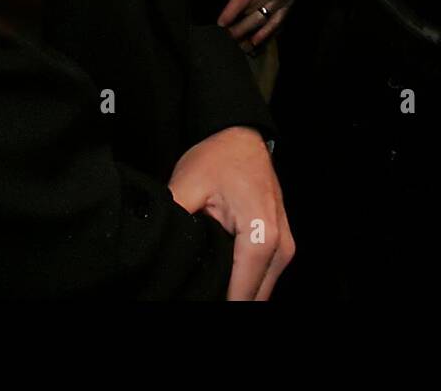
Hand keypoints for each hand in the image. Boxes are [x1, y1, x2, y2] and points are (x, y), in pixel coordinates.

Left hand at [168, 126, 294, 299]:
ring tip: (203, 287)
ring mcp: (285, 248)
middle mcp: (281, 247)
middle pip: (252, 300)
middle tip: (192, 292)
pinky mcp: (282, 246)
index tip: (191, 297)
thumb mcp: (187, 186)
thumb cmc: (219, 157)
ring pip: (260, 294)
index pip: (239, 297)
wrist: (242, 136)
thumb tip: (156, 255)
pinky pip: (263, 280)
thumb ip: (174, 224)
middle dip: (224, 301)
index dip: (212, 303)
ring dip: (235, 295)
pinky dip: (244, 285)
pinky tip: (219, 280)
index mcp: (261, 236)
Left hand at [214, 0, 294, 49]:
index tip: (221, 23)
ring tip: (239, 43)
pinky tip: (257, 42)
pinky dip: (268, 33)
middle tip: (227, 36)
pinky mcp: (288, 2)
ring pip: (264, 19)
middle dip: (239, 27)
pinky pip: (278, 21)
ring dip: (251, 32)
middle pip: (252, 12)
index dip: (232, 12)